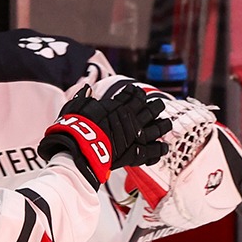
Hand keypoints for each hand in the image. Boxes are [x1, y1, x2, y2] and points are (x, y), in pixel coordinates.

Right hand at [38, 83, 168, 186]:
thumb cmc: (76, 128)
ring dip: (163, 125)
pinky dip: (160, 150)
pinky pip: (153, 151)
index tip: (137, 93)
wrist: (79, 148)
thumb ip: (83, 97)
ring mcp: (136, 136)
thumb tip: (86, 88)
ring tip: (166, 123)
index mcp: (118, 106)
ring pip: (158, 127)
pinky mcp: (136, 153)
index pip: (134, 94)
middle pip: (151, 108)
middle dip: (155, 106)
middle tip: (157, 106)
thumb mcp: (76, 107)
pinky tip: (164, 148)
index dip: (137, 93)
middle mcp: (131, 119)